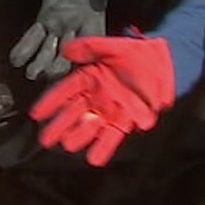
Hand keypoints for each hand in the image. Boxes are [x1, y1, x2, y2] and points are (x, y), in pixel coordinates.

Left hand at [9, 0, 130, 80]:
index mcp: (94, 24)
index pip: (90, 47)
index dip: (84, 59)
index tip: (76, 70)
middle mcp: (77, 31)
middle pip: (68, 55)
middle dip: (59, 66)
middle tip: (47, 74)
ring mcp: (60, 26)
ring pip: (49, 50)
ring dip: (40, 63)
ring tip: (30, 74)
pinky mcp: (45, 19)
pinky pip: (34, 36)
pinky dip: (25, 48)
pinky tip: (15, 59)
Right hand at [29, 35, 174, 166]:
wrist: (168, 63)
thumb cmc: (140, 53)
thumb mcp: (114, 46)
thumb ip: (90, 48)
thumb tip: (65, 50)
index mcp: (90, 78)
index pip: (65, 91)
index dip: (50, 102)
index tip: (36, 114)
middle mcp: (96, 97)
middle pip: (73, 113)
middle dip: (59, 126)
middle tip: (46, 138)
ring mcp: (110, 111)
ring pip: (90, 127)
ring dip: (80, 135)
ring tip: (69, 144)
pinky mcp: (126, 121)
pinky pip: (112, 137)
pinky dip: (103, 147)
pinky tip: (94, 159)